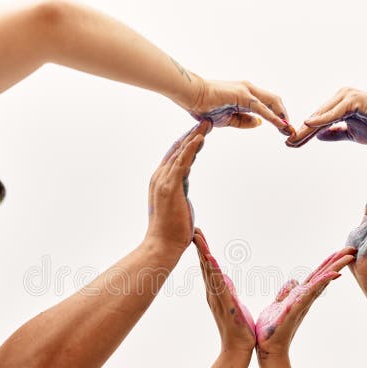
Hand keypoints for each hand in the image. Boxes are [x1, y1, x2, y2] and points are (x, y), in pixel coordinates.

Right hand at [145, 121, 211, 252]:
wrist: (162, 244)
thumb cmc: (171, 231)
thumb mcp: (176, 207)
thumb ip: (179, 197)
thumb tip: (184, 201)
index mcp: (160, 181)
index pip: (174, 156)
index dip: (186, 143)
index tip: (199, 133)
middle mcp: (159, 177)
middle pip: (177, 150)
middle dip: (192, 135)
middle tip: (206, 122)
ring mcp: (163, 180)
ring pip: (180, 153)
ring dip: (194, 137)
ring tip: (207, 125)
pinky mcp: (171, 186)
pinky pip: (182, 162)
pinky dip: (191, 149)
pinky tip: (200, 139)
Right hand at [183, 77, 293, 135]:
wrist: (192, 96)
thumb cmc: (205, 106)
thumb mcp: (228, 119)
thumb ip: (244, 121)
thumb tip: (260, 123)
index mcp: (246, 94)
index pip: (268, 104)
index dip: (278, 116)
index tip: (284, 128)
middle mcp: (249, 89)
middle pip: (274, 101)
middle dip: (284, 115)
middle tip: (290, 130)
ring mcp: (247, 90)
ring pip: (272, 102)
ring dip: (282, 116)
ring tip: (288, 129)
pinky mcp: (243, 95)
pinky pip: (262, 108)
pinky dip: (273, 116)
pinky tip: (280, 124)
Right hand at [193, 228, 255, 352]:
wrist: (238, 348)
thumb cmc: (238, 328)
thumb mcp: (232, 302)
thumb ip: (227, 290)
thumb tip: (225, 278)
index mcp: (215, 291)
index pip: (207, 267)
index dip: (202, 250)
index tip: (198, 234)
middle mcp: (212, 293)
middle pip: (204, 265)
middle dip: (199, 247)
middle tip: (193, 229)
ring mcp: (217, 298)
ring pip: (208, 271)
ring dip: (203, 253)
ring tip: (198, 237)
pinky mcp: (225, 303)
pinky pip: (218, 284)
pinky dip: (213, 270)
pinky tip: (209, 258)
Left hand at [255, 248, 354, 357]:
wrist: (268, 348)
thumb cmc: (272, 329)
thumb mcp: (278, 305)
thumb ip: (286, 293)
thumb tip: (294, 281)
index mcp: (301, 296)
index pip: (317, 276)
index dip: (328, 263)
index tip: (341, 251)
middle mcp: (305, 299)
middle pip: (323, 277)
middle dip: (336, 262)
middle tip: (352, 249)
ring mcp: (301, 304)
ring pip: (319, 283)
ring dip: (332, 269)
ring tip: (346, 257)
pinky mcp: (294, 310)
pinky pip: (308, 294)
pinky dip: (319, 284)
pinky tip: (330, 275)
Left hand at [286, 88, 366, 147]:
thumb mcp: (352, 134)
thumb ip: (335, 133)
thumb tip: (318, 136)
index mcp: (339, 104)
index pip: (318, 121)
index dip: (305, 133)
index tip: (292, 144)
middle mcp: (340, 97)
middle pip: (316, 118)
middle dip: (302, 132)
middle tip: (287, 144)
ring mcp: (346, 97)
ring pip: (322, 115)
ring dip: (307, 129)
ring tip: (294, 139)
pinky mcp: (353, 100)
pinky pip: (334, 112)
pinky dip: (321, 119)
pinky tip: (309, 126)